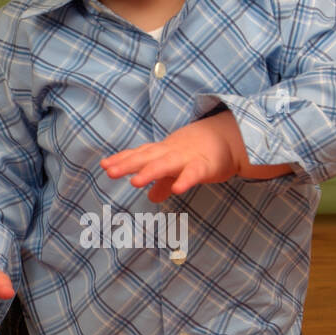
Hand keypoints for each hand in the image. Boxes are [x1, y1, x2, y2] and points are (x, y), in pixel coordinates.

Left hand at [100, 110, 287, 202]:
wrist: (230, 137)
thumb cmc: (200, 152)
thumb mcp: (179, 167)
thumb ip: (164, 182)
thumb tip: (151, 197)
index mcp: (164, 152)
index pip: (140, 154)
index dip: (122, 159)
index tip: (104, 165)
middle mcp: (172, 153)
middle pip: (147, 157)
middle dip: (128, 164)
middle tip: (109, 172)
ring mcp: (188, 158)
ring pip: (166, 164)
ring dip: (151, 172)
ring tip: (135, 182)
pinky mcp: (205, 166)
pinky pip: (194, 173)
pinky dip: (185, 180)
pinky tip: (177, 190)